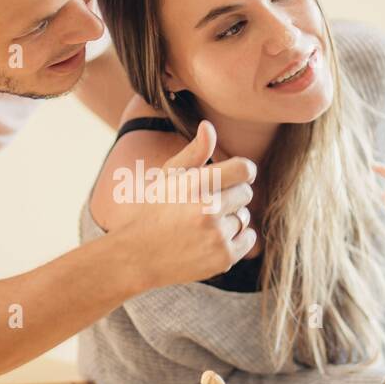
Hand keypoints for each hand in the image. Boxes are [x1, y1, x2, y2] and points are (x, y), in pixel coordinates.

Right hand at [124, 120, 258, 289]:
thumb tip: (209, 126)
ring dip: (230, 219)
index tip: (232, 177)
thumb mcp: (168, 177)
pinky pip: (248, 239)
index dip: (242, 172)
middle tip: (206, 205)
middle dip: (231, 196)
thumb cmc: (153, 210)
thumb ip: (194, 152)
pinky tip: (213, 239)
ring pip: (244, 217)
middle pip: (246, 193)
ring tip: (203, 226)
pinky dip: (236, 239)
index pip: (245, 169)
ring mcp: (217, 235)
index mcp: (195, 184)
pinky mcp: (223, 257)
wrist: (136, 256)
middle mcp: (208, 209)